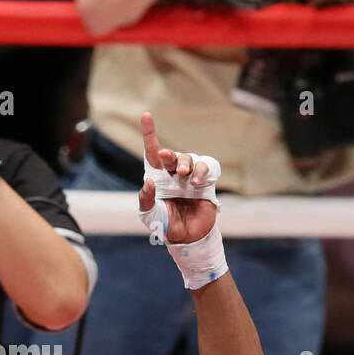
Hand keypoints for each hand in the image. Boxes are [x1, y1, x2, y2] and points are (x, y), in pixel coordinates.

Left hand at [137, 112, 217, 244]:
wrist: (188, 238)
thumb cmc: (166, 225)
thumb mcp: (150, 214)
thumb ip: (145, 199)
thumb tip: (147, 181)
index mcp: (157, 178)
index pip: (152, 152)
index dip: (149, 133)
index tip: (146, 115)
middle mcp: (173, 174)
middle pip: (172, 155)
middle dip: (170, 154)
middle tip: (167, 159)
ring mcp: (190, 177)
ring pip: (190, 158)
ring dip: (187, 163)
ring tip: (187, 176)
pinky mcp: (206, 182)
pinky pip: (207, 166)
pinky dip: (203, 170)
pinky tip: (198, 182)